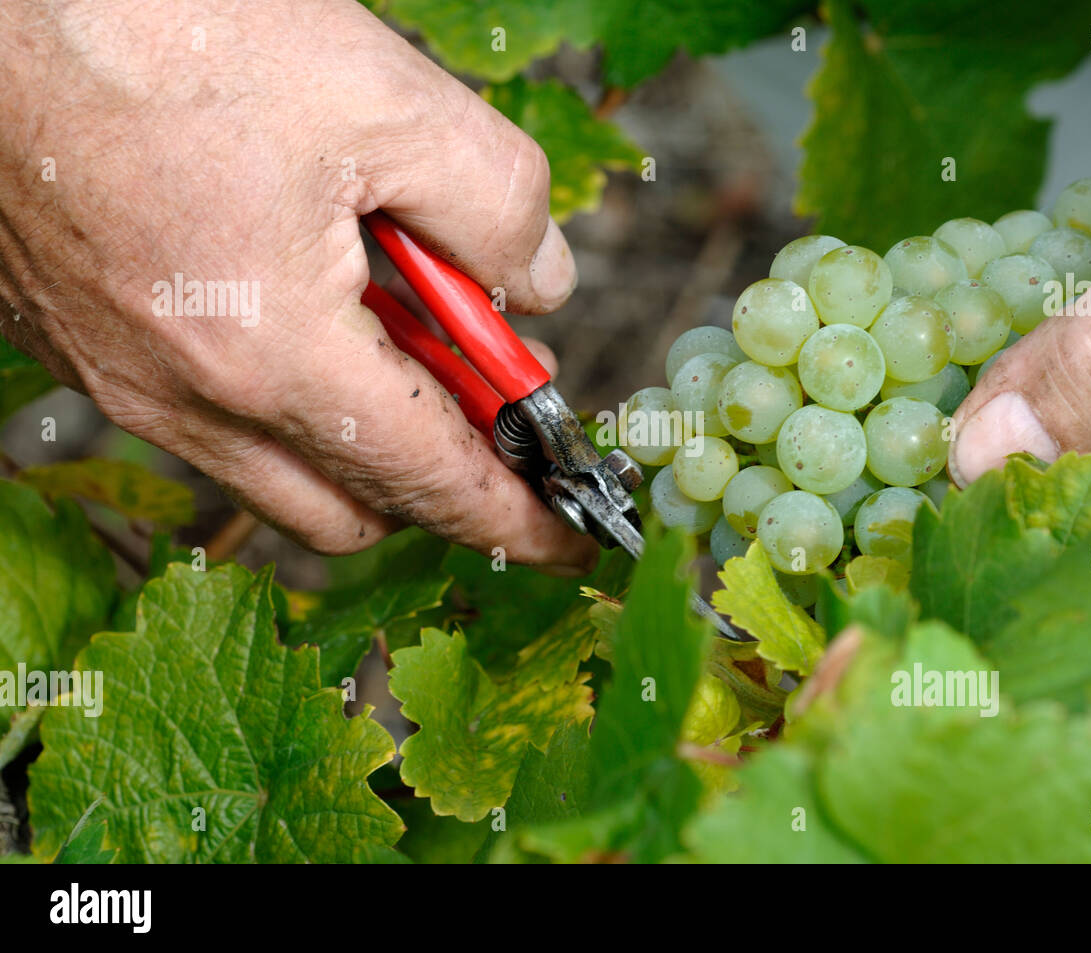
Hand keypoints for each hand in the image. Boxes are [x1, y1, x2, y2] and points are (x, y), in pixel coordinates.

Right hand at [0, 0, 597, 571]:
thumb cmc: (151, 23)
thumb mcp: (383, 95)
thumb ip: (493, 204)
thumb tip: (536, 284)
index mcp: (268, 355)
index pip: (429, 480)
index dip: (515, 516)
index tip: (569, 539)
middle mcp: (183, 398)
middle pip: (353, 505)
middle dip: (440, 469)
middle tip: (493, 389)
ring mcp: (123, 380)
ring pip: (276, 469)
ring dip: (359, 427)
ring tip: (399, 317)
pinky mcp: (84, 343)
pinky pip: (210, 416)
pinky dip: (285, 387)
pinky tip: (304, 288)